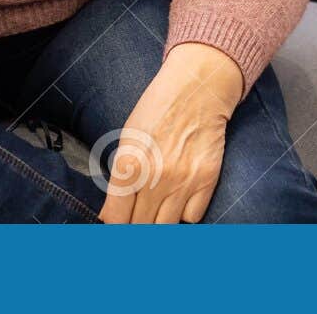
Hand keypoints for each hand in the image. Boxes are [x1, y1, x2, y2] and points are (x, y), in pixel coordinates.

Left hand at [98, 42, 243, 223]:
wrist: (195, 89)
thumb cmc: (156, 110)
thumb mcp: (127, 139)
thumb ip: (120, 179)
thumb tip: (110, 215)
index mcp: (129, 165)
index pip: (116, 219)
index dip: (114, 227)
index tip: (118, 225)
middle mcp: (155, 178)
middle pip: (140, 228)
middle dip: (135, 227)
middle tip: (137, 219)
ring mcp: (182, 182)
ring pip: (166, 228)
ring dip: (159, 223)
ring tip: (157, 210)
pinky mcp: (206, 181)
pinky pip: (192, 217)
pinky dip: (185, 213)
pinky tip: (180, 198)